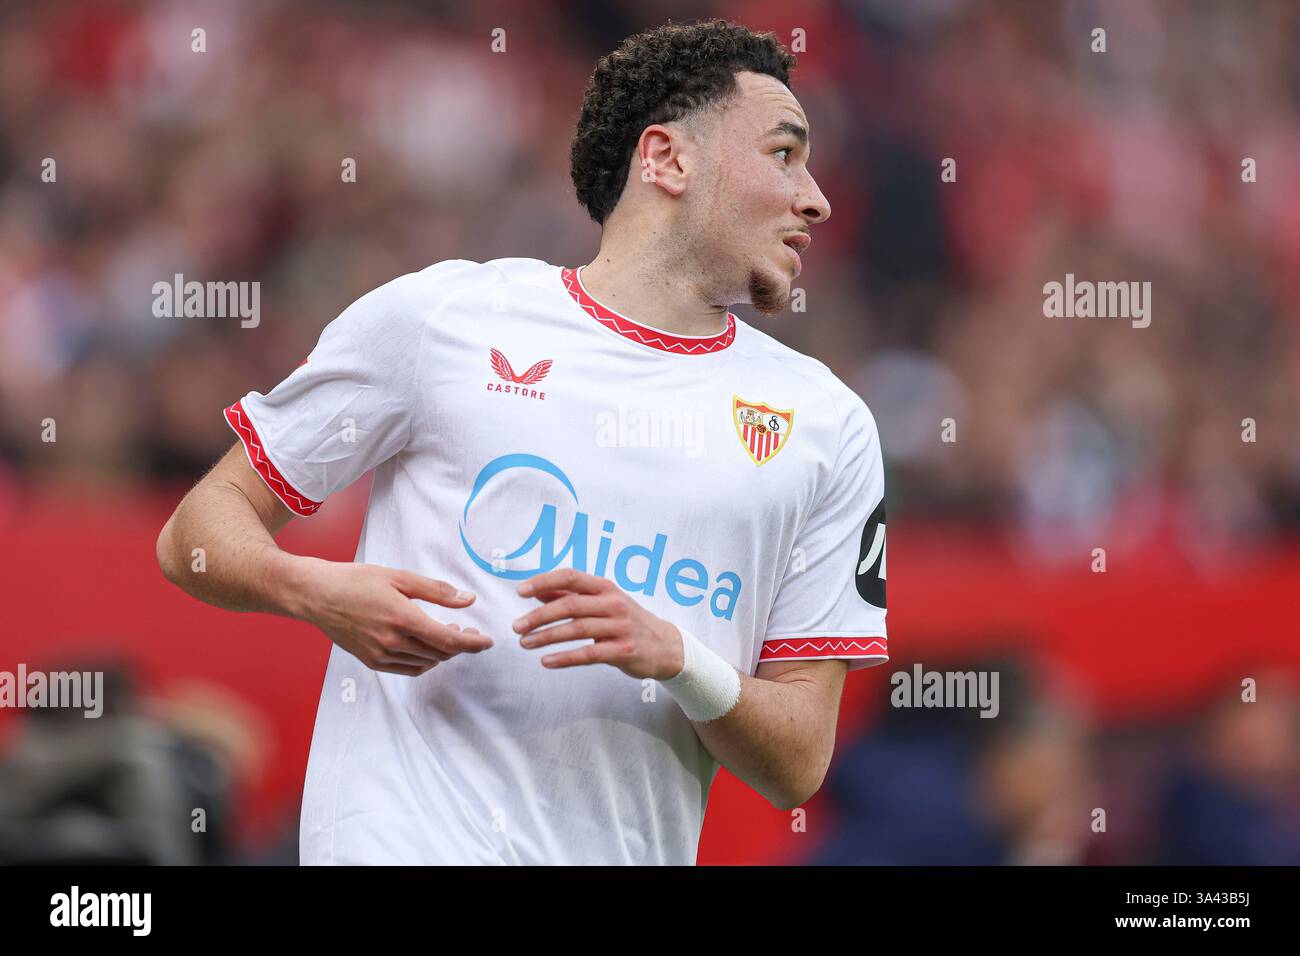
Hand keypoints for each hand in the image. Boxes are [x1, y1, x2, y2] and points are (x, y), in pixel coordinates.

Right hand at [293, 557, 492, 675]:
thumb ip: (436, 591)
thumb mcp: (399, 578)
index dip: (473, 644)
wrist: (316, 595)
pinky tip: (426, 647)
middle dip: (460, 645)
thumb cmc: (355, 581)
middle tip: (468, 630)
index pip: (448, 640)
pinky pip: (407, 668)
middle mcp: (392, 642)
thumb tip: (468, 599)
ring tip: (448, 635)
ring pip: (425, 663)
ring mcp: (380, 655)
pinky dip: (423, 661)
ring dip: (442, 654)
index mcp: (403, 618)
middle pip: (440, 653)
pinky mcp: (371, 661)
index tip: (488, 641)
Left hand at [512, 569, 683, 679]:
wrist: (666, 646)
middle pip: (570, 604)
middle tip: (516, 626)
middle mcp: (613, 603)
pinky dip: (565, 658)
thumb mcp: (603, 602)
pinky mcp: (623, 650)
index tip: (520, 591)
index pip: (571, 577)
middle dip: (539, 615)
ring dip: (546, 636)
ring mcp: (620, 627)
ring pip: (576, 629)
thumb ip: (572, 595)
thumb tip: (537, 590)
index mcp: (606, 587)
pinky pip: (589, 654)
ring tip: (524, 643)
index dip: (544, 581)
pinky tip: (546, 661)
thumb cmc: (627, 621)